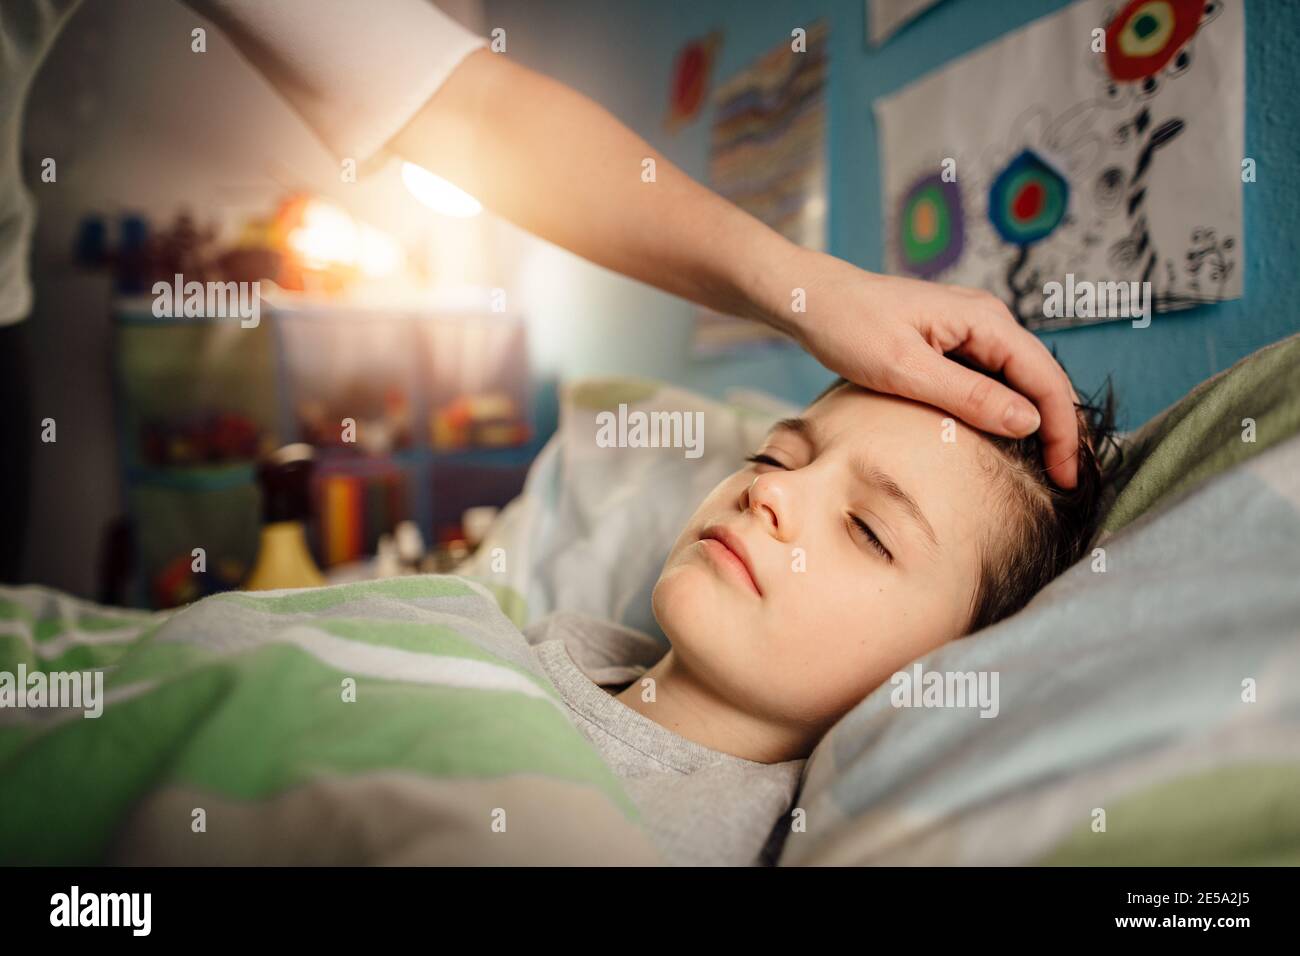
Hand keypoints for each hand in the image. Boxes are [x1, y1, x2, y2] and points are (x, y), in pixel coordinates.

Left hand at [773, 251, 1080, 487]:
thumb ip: (967, 395)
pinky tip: (1007, 440)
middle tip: (1066, 482)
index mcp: (986, 320)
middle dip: (1059, 430)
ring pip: (1022, 381)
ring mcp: (973, 330)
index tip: (1067, 477)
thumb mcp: (905, 369)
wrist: (814, 300)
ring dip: (1037, 422)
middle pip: (1043, 380)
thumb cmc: (850, 327)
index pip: (1045, 379)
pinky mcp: (955, 343)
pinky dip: (1007, 410)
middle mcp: (989, 320)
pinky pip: (995, 379)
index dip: (1062, 431)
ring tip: (1048, 468)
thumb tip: (1028, 422)